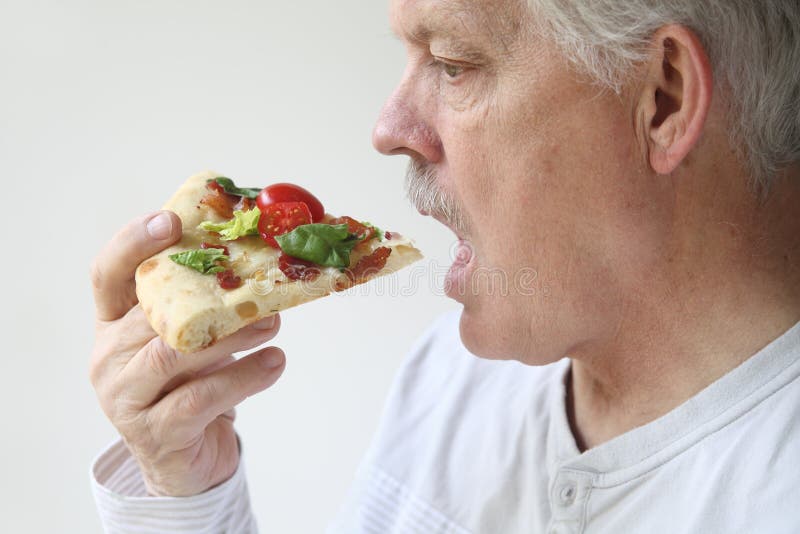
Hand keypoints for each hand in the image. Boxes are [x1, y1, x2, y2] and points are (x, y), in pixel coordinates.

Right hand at [89, 211, 284, 495]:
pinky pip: (199, 399)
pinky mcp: (156, 434)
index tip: (171, 220)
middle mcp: (109, 358)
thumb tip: (262, 262)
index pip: (108, 275)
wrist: (185, 461)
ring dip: (232, 336)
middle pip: (152, 315)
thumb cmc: (191, 386)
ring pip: (175, 355)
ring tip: (272, 324)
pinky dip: (243, 378)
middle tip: (260, 287)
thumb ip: (206, 306)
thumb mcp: (192, 340)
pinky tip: (274, 364)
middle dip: (209, 297)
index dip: (133, 243)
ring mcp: (126, 399)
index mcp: (112, 324)